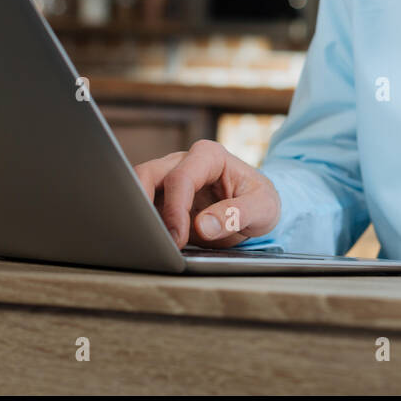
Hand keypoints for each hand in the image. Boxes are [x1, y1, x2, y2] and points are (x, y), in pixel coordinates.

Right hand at [132, 139, 280, 248]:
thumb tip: (202, 225)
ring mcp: (169, 178)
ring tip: (147, 243)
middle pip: (147, 175)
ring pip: (137, 188)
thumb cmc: (261, 202)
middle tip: (153, 240)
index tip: (177, 237)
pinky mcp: (161, 198)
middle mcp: (183, 162)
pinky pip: (142, 208)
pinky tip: (148, 243)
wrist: (257, 209)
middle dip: (142, 206)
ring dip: (138, 215)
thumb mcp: (263, 207)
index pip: (181, 178)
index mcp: (209, 156)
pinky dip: (141, 224)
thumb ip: (236, 214)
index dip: (175, 209)